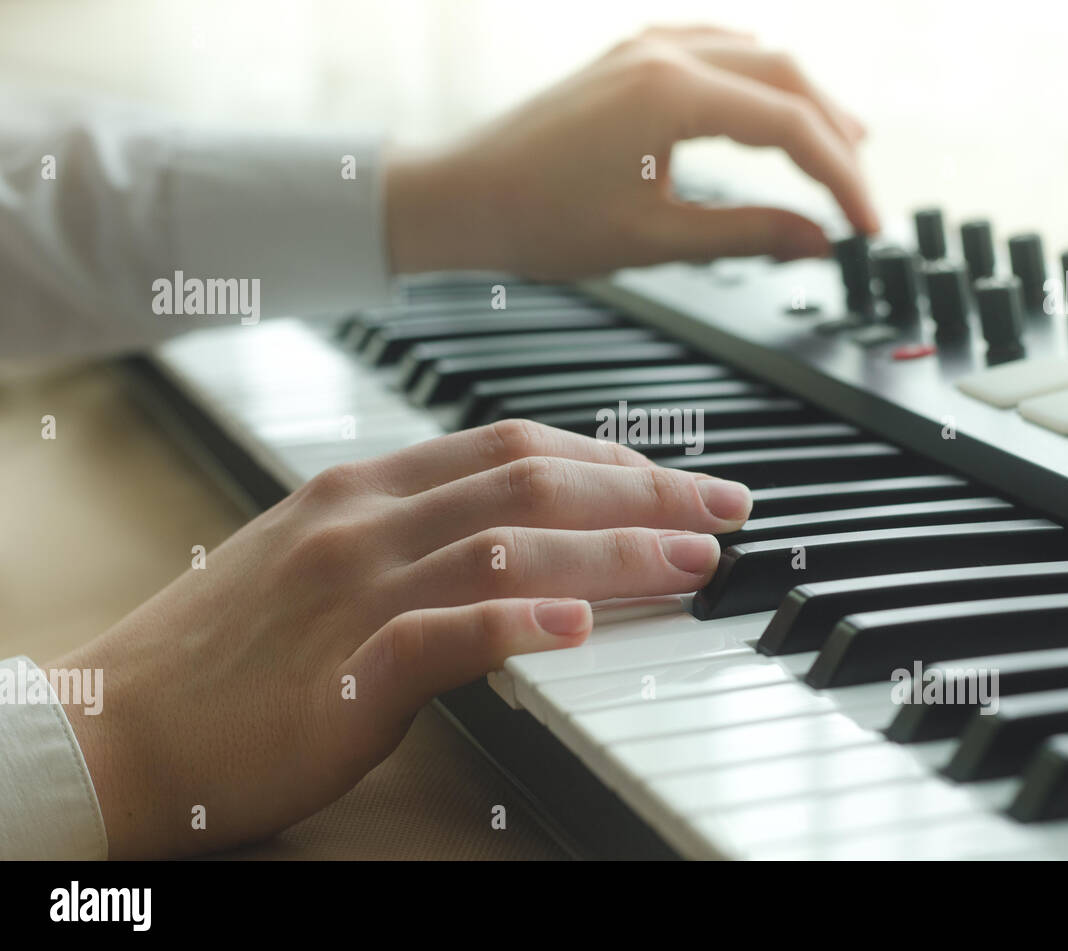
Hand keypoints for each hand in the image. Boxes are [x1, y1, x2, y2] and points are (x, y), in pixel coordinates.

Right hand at [53, 420, 751, 857]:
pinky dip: (521, 619)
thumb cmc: (224, 648)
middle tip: (723, 510)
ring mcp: (353, 591)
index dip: (608, 457)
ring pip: (511, 545)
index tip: (673, 478)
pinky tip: (580, 622)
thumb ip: (408, 532)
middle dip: (644, 490)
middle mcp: (366, 522)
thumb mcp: (315, 556)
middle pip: (533, 481)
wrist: (117, 723)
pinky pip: (445, 633)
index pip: (512, 445)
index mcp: (364, 489)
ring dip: (615, 550)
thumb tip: (508, 530)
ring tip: (691, 563)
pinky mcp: (343, 671)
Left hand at [385, 25, 876, 278]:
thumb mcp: (653, 241)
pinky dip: (760, 80)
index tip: (866, 225)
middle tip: (861, 195)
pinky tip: (773, 104)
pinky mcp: (631, 59)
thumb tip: (817, 242)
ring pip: (758, 58)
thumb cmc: (537, 220)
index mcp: (673, 95)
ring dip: (806, 103)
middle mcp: (665, 54)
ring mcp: (646, 49)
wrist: (459, 196)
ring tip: (844, 146)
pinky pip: (718, 49)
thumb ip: (746, 235)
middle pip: (789, 79)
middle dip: (836, 138)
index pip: (792, 129)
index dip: (842, 180)